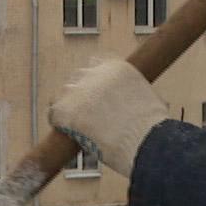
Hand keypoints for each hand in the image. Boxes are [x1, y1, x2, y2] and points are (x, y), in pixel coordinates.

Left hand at [48, 60, 169, 177]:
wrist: (143, 141)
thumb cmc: (151, 127)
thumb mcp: (148, 97)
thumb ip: (131, 93)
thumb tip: (131, 103)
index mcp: (115, 66)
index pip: (95, 64)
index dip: (94, 82)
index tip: (96, 95)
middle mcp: (94, 73)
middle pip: (78, 79)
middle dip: (82, 95)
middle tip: (89, 114)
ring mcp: (78, 90)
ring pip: (64, 95)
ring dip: (71, 108)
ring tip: (81, 127)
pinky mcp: (65, 110)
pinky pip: (54, 114)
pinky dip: (59, 124)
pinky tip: (68, 133)